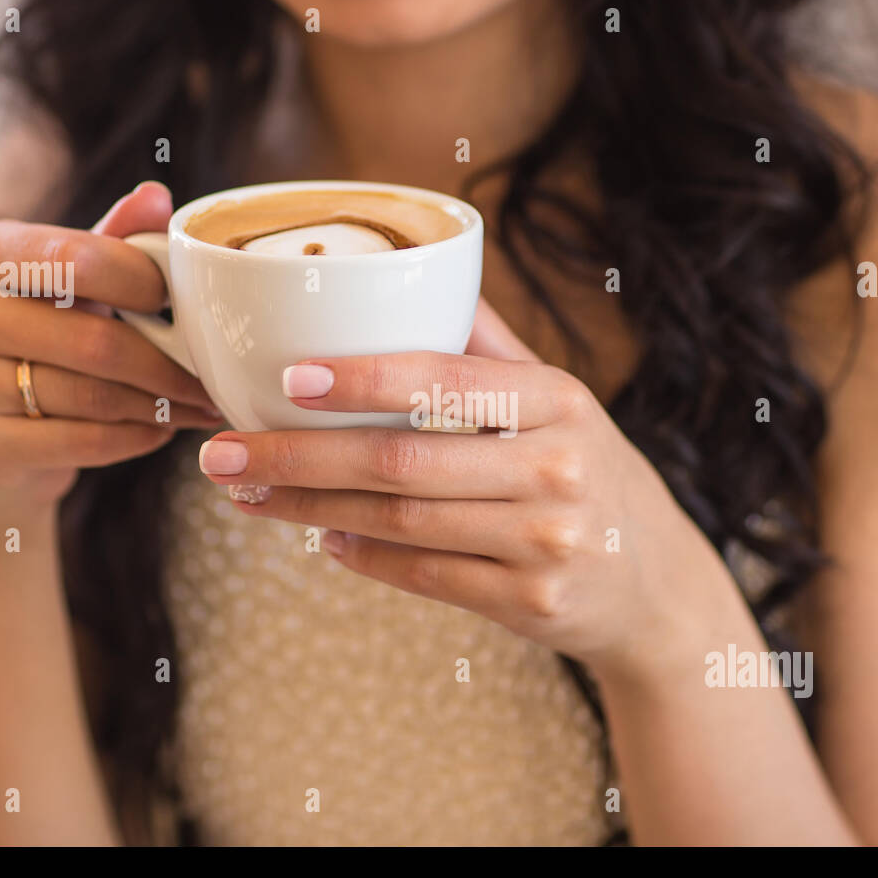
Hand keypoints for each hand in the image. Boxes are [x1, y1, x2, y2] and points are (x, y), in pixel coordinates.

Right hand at [0, 182, 221, 508]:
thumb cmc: (34, 338)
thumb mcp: (66, 282)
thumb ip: (110, 240)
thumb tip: (156, 196)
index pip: (78, 261)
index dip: (145, 284)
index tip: (187, 306)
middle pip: (92, 341)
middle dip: (167, 364)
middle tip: (210, 377)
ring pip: (89, 397)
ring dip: (158, 405)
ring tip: (196, 405)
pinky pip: (78, 443)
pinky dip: (132, 438)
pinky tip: (160, 431)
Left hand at [198, 299, 709, 676]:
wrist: (655, 584)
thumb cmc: (591, 473)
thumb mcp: (561, 402)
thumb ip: (490, 348)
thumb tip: (416, 274)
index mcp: (560, 401)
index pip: (446, 380)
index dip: (361, 379)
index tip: (286, 377)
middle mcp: (559, 468)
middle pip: (403, 461)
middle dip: (298, 456)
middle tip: (221, 452)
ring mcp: (548, 542)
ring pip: (401, 523)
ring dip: (309, 508)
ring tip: (247, 493)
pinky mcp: (531, 603)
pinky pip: (425, 578)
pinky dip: (362, 556)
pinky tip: (318, 537)